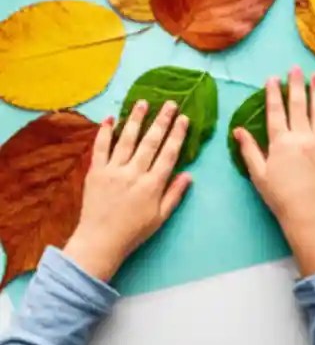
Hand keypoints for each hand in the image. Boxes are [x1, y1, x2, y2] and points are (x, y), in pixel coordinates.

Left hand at [63, 100, 191, 280]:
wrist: (99, 241)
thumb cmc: (133, 232)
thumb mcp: (160, 217)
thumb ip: (175, 194)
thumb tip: (189, 174)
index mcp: (153, 185)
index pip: (169, 153)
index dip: (178, 134)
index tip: (184, 118)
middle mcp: (134, 173)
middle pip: (151, 141)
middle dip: (162, 120)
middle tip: (170, 103)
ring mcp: (113, 171)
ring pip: (127, 139)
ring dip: (136, 119)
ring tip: (143, 103)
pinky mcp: (95, 172)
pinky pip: (100, 148)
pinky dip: (105, 132)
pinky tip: (111, 119)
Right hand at [234, 66, 314, 275]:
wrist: (308, 213)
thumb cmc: (279, 196)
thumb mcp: (258, 174)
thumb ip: (249, 150)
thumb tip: (238, 129)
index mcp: (282, 143)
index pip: (276, 111)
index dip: (273, 93)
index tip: (272, 78)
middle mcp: (303, 138)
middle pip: (300, 105)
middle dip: (296, 85)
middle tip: (295, 68)